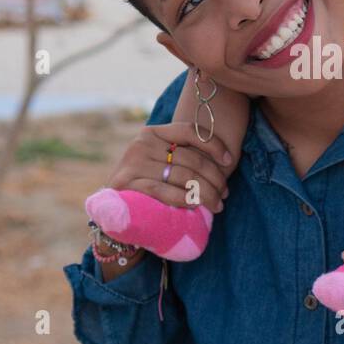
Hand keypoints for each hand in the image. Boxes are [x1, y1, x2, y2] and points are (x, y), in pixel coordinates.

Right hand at [106, 121, 232, 212]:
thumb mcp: (162, 164)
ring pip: (183, 176)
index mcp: (152, 133)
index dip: (214, 144)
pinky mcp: (126, 185)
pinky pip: (165, 191)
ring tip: (217, 204)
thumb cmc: (146, 187)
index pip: (189, 130)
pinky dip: (185, 199)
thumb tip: (225, 160)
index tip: (229, 161)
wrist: (114, 213)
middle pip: (191, 158)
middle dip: (214, 178)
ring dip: (206, 193)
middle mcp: (141, 144)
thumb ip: (183, 157)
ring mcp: (132, 164)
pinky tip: (195, 206)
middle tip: (225, 194)